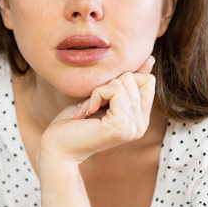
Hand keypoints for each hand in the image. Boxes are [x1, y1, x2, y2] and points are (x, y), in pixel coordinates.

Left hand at [37, 55, 156, 167]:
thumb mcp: (103, 96)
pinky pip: (115, 89)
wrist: (58, 148)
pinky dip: (96, 94)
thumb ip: (126, 82)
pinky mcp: (121, 126)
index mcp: (140, 119)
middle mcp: (141, 125)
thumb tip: (149, 58)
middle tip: (93, 105)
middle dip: (109, 84)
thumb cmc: (75, 123)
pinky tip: (87, 112)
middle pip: (137, 77)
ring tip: (88, 110)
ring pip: (126, 80)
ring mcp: (133, 127)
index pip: (148, 80)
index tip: (102, 98)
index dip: (122, 80)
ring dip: (99, 90)